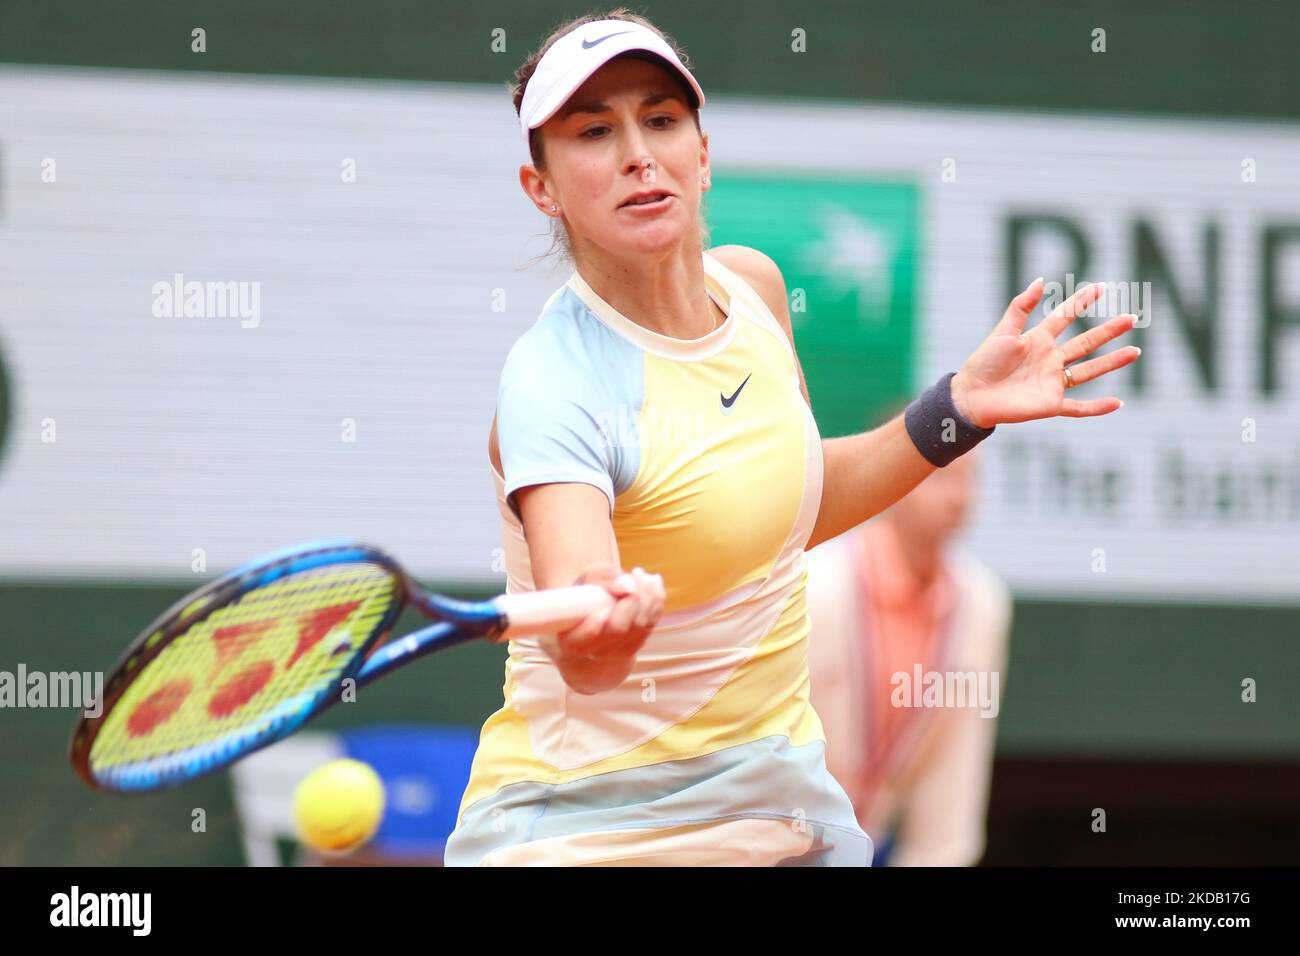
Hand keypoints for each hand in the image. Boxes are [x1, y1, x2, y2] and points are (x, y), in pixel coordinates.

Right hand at [537, 564, 665, 694]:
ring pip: (640, 626)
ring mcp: (617, 652)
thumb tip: (627, 587)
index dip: (594, 624)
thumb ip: (602, 581)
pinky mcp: (635, 646)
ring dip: (647, 594)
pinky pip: (652, 623)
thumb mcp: (588, 579)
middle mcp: (594, 651)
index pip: (585, 638)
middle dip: (631, 598)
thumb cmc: (587, 591)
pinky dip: (656, 599)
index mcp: (571, 640)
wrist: (595, 605)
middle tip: (633, 572)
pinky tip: (652, 582)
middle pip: (618, 629)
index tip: (601, 605)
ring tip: (640, 572)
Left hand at [950, 278, 1140, 428]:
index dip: (1082, 301)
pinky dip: (1097, 407)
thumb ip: (1021, 306)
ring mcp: (1052, 382)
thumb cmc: (983, 363)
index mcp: (1038, 340)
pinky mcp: (1050, 404)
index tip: (1102, 286)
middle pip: (1086, 342)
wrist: (970, 397)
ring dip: (1112, 362)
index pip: (1066, 316)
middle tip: (1132, 318)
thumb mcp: (1003, 331)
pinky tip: (1117, 403)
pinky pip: (1079, 407)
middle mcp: (1049, 360)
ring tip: (1135, 351)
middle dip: (1109, 331)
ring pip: (1089, 370)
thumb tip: (1041, 280)